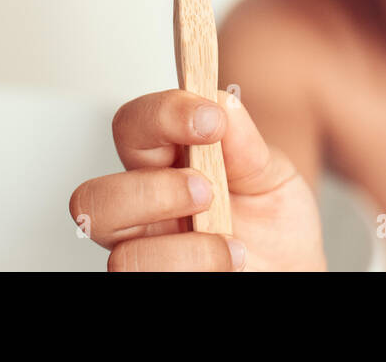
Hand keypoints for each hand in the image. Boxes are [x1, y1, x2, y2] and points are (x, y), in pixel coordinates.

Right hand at [69, 88, 326, 270]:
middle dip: (152, 192)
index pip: (132, 126)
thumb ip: (244, 140)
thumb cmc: (273, 222)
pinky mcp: (159, 284)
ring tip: (231, 244)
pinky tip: (229, 264)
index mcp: (164, 165)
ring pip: (122, 259)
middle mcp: (144, 212)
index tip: (210, 120)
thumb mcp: (270, 173)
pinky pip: (150, 282)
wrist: (292, 269)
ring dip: (186, 249)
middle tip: (208, 191)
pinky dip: (200, 271)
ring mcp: (148, 256)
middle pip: (92, 199)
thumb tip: (217, 101)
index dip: (161, 115)